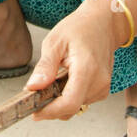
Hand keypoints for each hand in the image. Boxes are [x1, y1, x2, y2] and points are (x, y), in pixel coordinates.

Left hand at [25, 0, 124, 120]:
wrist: (103, 23)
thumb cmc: (80, 28)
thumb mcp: (55, 42)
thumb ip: (44, 67)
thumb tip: (33, 87)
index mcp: (87, 69)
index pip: (69, 103)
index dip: (50, 112)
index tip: (34, 112)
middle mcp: (99, 82)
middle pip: (71, 108)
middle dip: (51, 107)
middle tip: (36, 93)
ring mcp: (103, 87)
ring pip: (75, 107)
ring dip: (59, 101)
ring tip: (54, 79)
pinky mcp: (103, 90)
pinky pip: (81, 101)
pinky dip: (68, 97)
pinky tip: (64, 81)